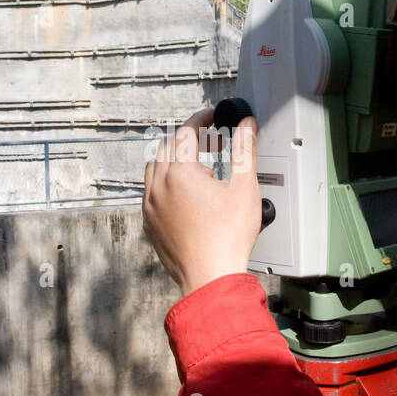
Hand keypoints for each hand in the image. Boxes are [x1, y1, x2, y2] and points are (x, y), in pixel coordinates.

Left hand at [143, 108, 262, 295]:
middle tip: (213, 142)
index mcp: (179, 173)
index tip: (212, 116)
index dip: (202, 119)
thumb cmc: (227, 240)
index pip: (186, 131)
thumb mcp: (244, 188)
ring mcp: (150, 207)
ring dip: (175, 160)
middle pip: (167, 146)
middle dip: (190, 139)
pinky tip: (187, 195)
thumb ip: (245, 151)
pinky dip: (166, 184)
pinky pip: (151, 193)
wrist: (210, 279)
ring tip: (202, 170)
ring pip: (154, 169)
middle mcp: (158, 187)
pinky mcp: (150, 224)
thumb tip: (246, 126)